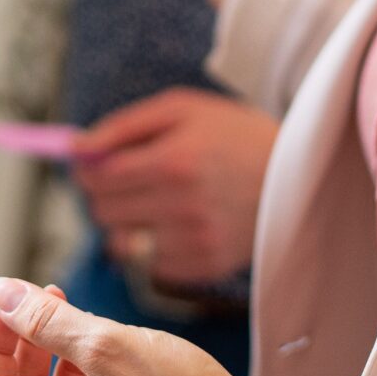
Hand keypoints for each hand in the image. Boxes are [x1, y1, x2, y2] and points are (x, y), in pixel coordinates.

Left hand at [75, 90, 278, 287]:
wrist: (300, 173)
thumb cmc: (233, 134)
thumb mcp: (182, 108)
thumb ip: (124, 126)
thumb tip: (76, 149)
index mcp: (173, 160)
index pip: (97, 178)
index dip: (88, 170)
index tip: (95, 164)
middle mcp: (181, 205)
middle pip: (103, 212)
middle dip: (106, 194)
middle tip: (128, 179)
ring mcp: (194, 240)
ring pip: (122, 242)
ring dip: (130, 222)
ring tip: (159, 200)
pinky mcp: (206, 266)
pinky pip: (152, 263)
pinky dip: (157, 245)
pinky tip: (183, 223)